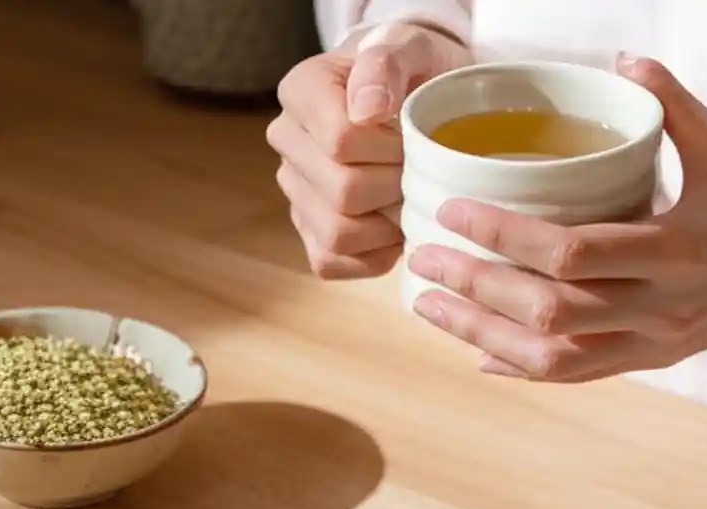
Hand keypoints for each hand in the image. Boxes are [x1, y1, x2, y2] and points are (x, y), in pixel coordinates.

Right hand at [267, 22, 468, 278]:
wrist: (412, 100)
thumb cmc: (413, 73)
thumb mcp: (410, 49)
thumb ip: (386, 65)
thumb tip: (365, 111)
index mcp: (302, 91)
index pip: (341, 141)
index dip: (391, 150)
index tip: (412, 136)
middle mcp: (286, 141)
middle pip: (343, 191)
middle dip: (396, 188)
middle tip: (420, 172)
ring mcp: (294, 188)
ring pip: (337, 233)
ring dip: (387, 225)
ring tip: (408, 199)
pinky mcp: (307, 229)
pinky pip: (330, 261)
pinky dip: (372, 256)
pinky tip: (394, 229)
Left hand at [407, 56, 706, 381]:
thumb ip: (670, 100)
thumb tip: (619, 60)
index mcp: (677, 246)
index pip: (570, 252)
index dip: (503, 236)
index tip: (452, 211)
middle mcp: (663, 304)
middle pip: (550, 310)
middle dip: (476, 287)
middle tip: (421, 261)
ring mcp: (658, 342)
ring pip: (555, 355)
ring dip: (484, 334)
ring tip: (429, 310)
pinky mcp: (656, 361)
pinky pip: (579, 374)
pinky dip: (525, 367)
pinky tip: (479, 355)